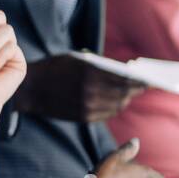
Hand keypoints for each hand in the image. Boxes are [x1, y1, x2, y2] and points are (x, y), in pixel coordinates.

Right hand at [13, 54, 145, 122]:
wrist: (30, 89)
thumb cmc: (55, 68)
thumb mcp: (77, 59)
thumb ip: (101, 65)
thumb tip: (126, 70)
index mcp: (91, 74)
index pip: (126, 80)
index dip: (140, 81)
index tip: (148, 80)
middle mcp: (91, 92)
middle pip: (124, 94)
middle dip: (134, 90)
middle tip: (142, 87)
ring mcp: (87, 107)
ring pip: (117, 106)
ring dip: (125, 99)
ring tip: (128, 94)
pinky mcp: (83, 117)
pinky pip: (107, 114)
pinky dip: (114, 108)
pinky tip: (115, 102)